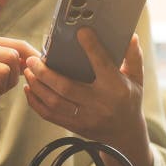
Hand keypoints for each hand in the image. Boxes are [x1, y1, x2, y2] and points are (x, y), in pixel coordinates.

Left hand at [23, 28, 153, 165]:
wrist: (126, 133)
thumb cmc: (129, 100)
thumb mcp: (137, 78)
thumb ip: (133, 57)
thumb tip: (131, 37)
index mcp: (116, 88)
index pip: (102, 65)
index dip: (92, 48)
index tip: (80, 32)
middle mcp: (100, 104)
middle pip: (66, 87)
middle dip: (45, 72)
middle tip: (32, 59)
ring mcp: (86, 118)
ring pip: (54, 102)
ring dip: (37, 86)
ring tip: (28, 72)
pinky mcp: (75, 127)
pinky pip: (50, 115)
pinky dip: (36, 102)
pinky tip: (30, 89)